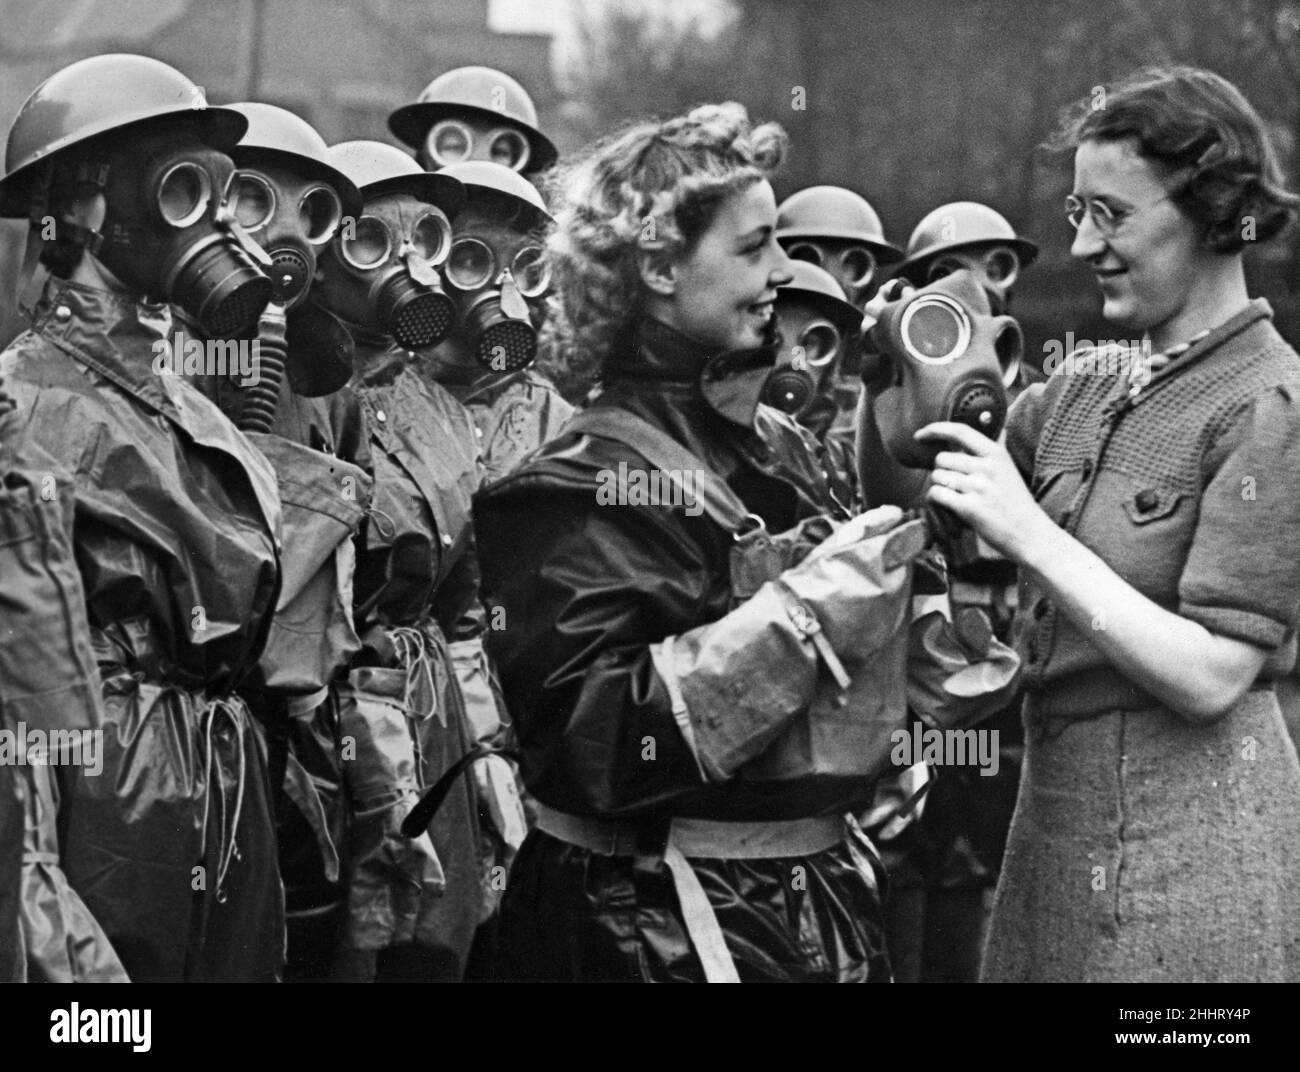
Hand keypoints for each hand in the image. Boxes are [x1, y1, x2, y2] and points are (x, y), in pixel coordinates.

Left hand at [914, 421, 1054, 563]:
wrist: (1030, 534)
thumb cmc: (1016, 502)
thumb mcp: (1009, 469)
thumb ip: (998, 447)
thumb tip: (999, 426)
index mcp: (996, 454)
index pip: (960, 431)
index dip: (935, 430)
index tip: (919, 435)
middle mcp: (987, 467)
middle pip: (942, 459)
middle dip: (941, 472)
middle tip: (954, 485)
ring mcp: (979, 487)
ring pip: (937, 477)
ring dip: (939, 487)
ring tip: (955, 498)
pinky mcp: (970, 508)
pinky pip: (937, 494)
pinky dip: (935, 500)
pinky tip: (948, 507)